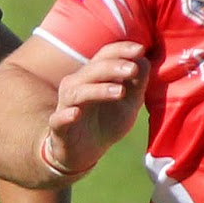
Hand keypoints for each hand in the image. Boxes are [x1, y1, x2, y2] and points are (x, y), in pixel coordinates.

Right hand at [42, 41, 148, 178]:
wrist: (84, 153)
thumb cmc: (106, 122)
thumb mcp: (129, 104)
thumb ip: (137, 85)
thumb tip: (144, 60)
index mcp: (93, 76)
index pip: (105, 55)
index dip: (121, 50)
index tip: (140, 49)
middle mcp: (77, 85)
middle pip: (92, 70)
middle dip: (113, 67)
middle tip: (133, 69)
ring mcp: (66, 105)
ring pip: (78, 92)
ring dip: (98, 90)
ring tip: (120, 92)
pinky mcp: (59, 128)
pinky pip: (58, 119)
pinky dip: (66, 115)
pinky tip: (76, 113)